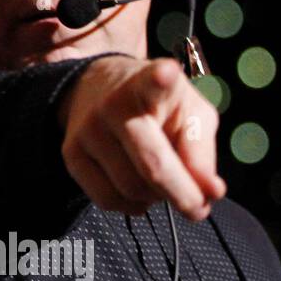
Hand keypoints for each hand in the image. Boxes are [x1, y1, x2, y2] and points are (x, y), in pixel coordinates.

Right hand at [57, 56, 225, 220]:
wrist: (96, 88)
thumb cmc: (158, 105)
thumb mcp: (190, 113)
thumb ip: (202, 153)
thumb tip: (210, 192)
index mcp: (149, 84)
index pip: (153, 80)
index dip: (161, 78)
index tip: (166, 72)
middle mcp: (113, 104)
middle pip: (152, 164)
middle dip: (183, 195)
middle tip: (198, 208)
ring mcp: (88, 130)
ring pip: (131, 189)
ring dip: (155, 198)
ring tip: (161, 183)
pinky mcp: (70, 153)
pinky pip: (107, 200)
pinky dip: (131, 206)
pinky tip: (139, 192)